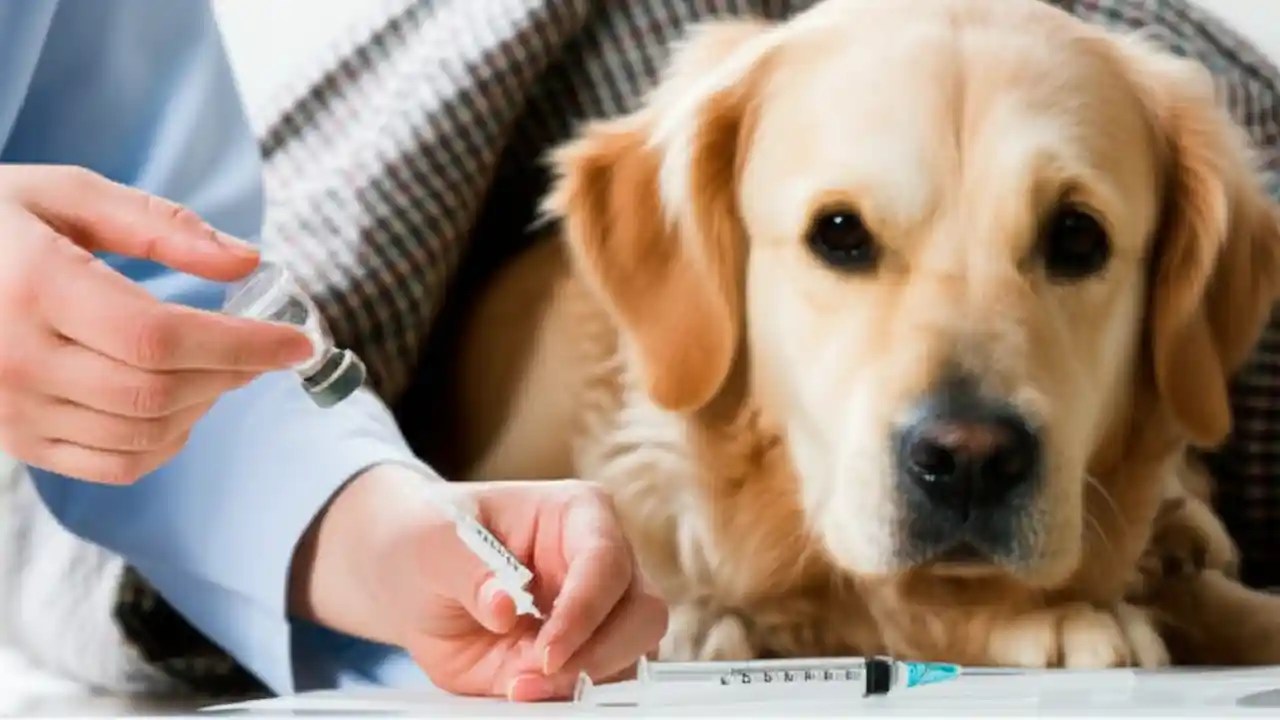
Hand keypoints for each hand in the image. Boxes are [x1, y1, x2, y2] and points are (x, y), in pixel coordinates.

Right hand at [0, 164, 313, 483]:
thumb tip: (247, 260)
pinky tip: (182, 405)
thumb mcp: (65, 194)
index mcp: (34, 286)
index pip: (161, 337)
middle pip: (160, 390)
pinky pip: (114, 464)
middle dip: (232, 371)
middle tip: (266, 347)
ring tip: (223, 368)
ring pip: (143, 433)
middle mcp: (16, 358)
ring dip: (205, 405)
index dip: (241, 343)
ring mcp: (9, 408)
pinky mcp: (12, 439)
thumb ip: (160, 224)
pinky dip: (167, 442)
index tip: (298, 340)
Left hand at [290, 465, 668, 701]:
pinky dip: (569, 697)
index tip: (544, 653)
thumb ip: (468, 571)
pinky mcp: (584, 653)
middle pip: (643, 612)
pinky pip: (603, 683)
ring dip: (584, 682)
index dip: (583, 612)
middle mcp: (604, 561)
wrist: (409, 574)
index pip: (605, 562)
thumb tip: (504, 607)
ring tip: (516, 688)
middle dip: (597, 655)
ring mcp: (601, 610)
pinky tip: (523, 693)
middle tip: (531, 680)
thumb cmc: (429, 538)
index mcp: (579, 513)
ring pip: (635, 654)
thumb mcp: (433, 543)